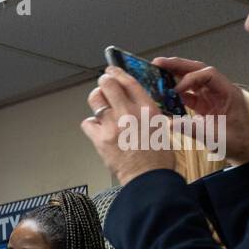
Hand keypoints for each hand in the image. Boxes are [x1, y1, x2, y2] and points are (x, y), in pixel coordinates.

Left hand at [81, 66, 176, 184]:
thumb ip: (145, 112)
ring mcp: (112, 125)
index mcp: (147, 109)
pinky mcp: (100, 139)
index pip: (129, 82)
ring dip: (96, 99)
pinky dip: (91, 124)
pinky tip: (97, 128)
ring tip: (100, 105)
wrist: (147, 177)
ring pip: (95, 100)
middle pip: (108, 85)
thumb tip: (132, 104)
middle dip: (103, 83)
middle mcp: (128, 113)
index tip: (111, 70)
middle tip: (103, 85)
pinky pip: (87, 123)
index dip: (117, 73)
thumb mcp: (160, 127)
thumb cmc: (158, 157)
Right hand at [153, 56, 248, 165]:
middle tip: (158, 63)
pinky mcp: (206, 104)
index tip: (175, 90)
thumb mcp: (214, 138)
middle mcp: (221, 90)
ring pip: (193, 79)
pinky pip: (190, 93)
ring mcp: (213, 96)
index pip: (209, 75)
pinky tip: (164, 92)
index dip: (190, 78)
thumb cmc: (236, 143)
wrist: (244, 150)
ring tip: (157, 72)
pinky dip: (177, 92)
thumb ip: (192, 129)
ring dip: (176, 75)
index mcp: (229, 93)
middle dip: (178, 66)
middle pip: (199, 70)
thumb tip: (169, 124)